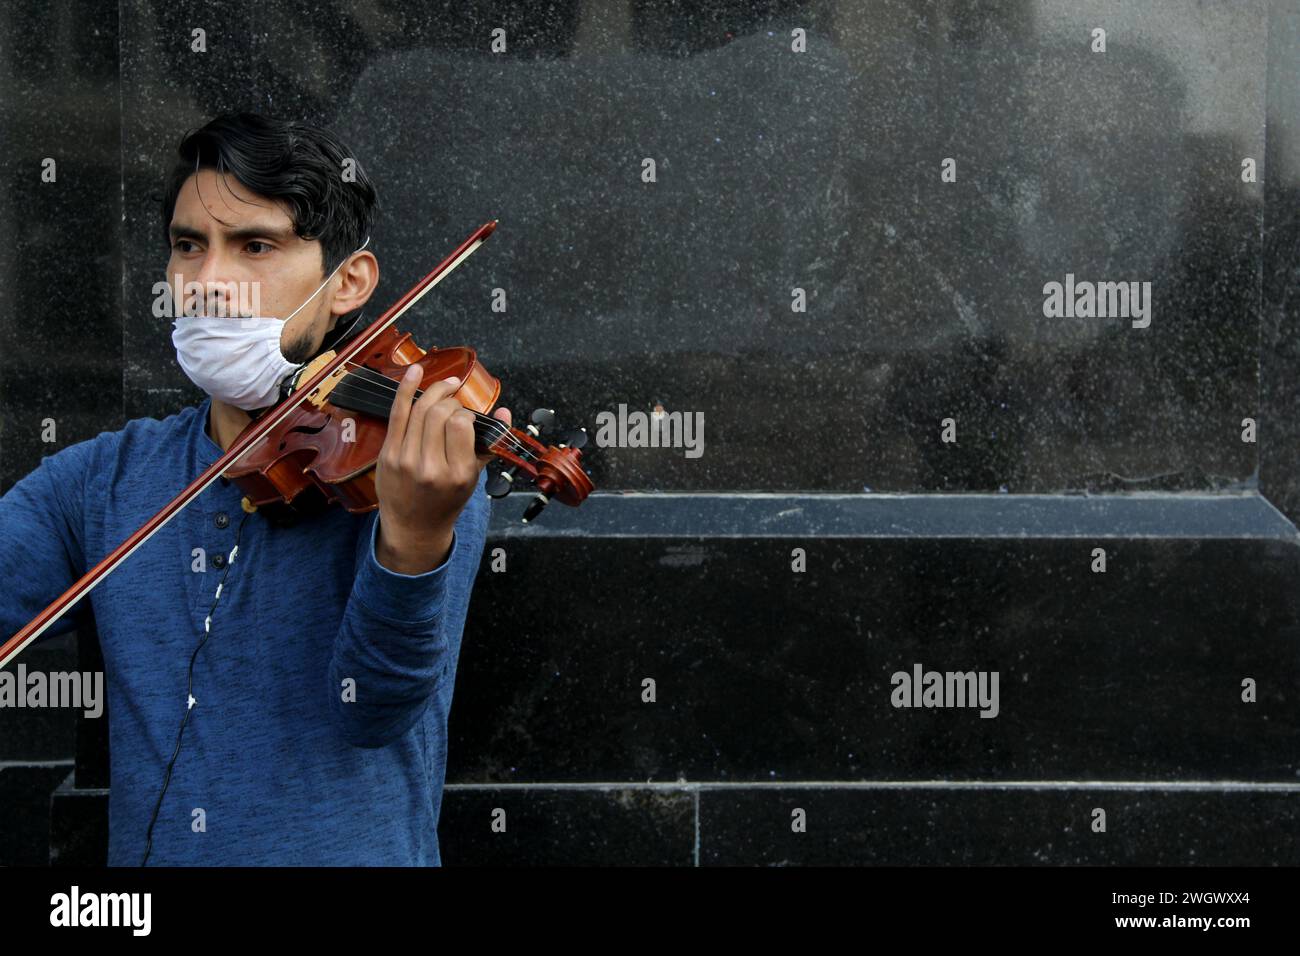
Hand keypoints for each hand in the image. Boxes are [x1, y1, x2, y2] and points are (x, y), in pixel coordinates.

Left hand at [373, 364, 511, 573]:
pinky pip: (397, 413)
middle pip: (440, 413)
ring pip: (420, 410)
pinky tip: (416, 371)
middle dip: (450, 401)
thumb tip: (504, 412)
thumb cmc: (447, 500)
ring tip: (444, 387)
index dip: (466, 413)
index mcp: (458, 473)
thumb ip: (490, 443)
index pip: (462, 424)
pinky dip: (405, 388)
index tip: (466, 418)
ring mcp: (406, 460)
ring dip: (433, 391)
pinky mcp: (389, 455)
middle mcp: (431, 467)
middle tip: (454, 404)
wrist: (414, 527)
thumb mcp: (474, 476)